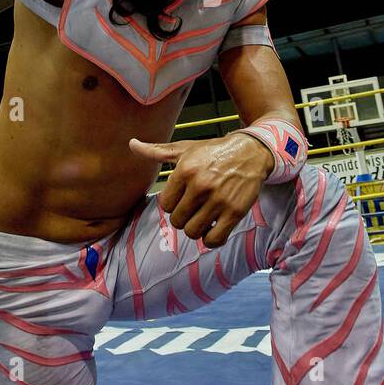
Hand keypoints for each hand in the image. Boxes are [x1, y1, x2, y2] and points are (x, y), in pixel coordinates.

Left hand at [128, 135, 272, 247]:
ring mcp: (219, 200)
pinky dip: (211, 240)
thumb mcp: (185, 149)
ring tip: (203, 218)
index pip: (165, 205)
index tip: (182, 199)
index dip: (172, 204)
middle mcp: (200, 185)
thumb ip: (157, 151)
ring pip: (193, 232)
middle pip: (177, 220)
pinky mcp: (235, 212)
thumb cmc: (214, 151)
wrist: (251, 151)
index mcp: (185, 170)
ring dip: (196, 228)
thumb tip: (132, 144)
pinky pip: (214, 239)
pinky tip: (214, 228)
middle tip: (193, 209)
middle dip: (183, 217)